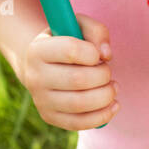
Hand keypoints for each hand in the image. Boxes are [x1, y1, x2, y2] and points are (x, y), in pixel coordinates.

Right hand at [21, 13, 119, 130]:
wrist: (40, 66)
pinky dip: (103, 116)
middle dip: (103, 75)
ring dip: (106, 96)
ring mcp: (40, 100)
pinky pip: (79, 123)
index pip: (70, 50)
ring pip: (80, 104)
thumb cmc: (64, 42)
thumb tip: (106, 54)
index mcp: (38, 50)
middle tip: (107, 71)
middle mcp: (34, 76)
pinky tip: (113, 105)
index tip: (97, 54)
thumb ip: (96, 31)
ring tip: (112, 87)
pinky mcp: (49, 117)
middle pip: (78, 80)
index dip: (92, 52)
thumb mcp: (77, 25)